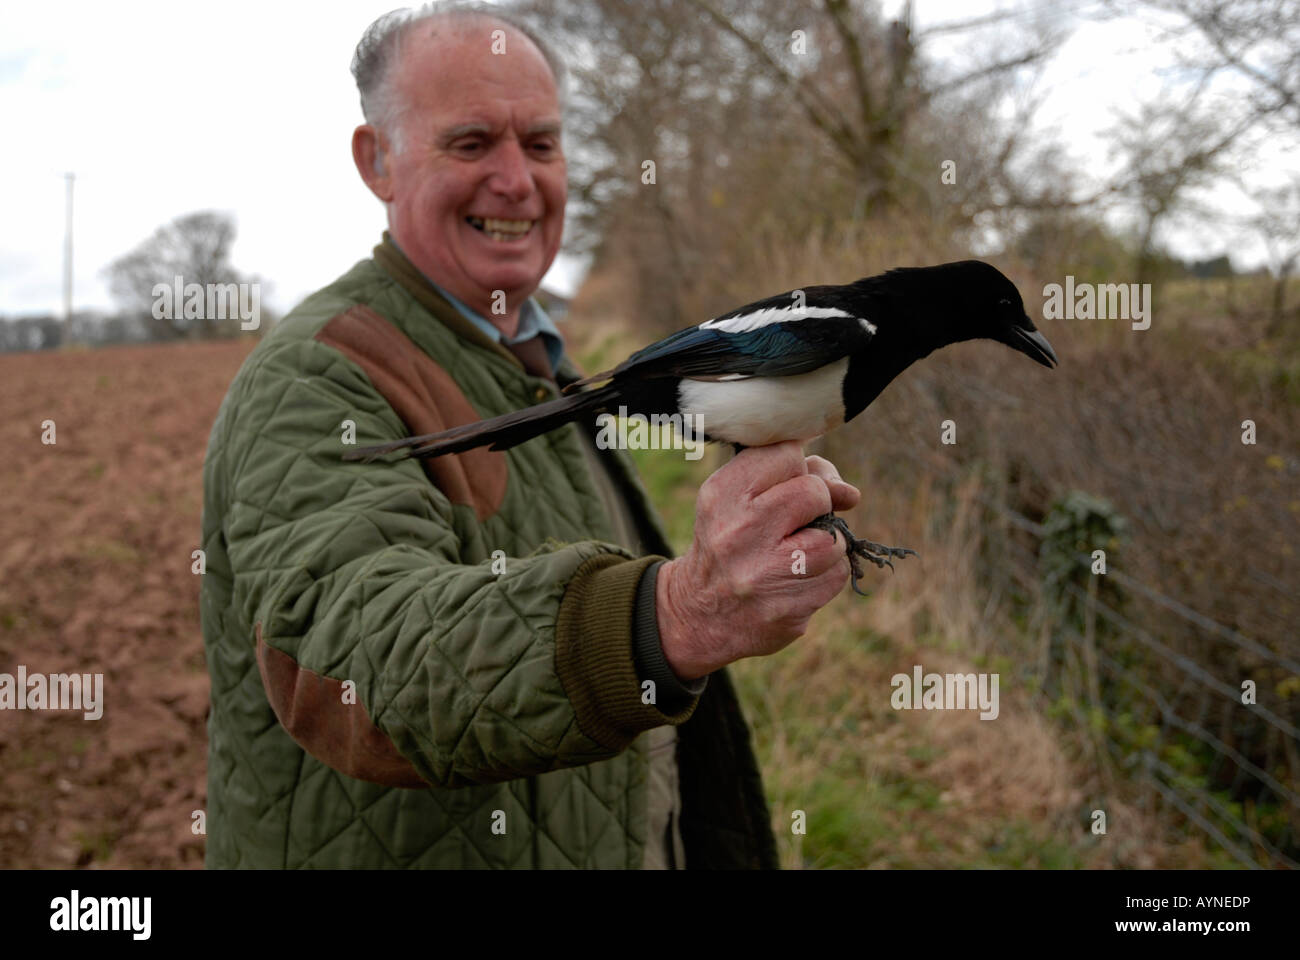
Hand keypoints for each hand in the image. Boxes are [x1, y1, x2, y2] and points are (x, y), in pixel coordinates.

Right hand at [655, 441, 860, 680]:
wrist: (700, 615)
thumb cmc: (730, 543)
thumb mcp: (739, 498)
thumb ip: (793, 477)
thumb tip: (850, 494)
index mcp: (721, 495)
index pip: (787, 454)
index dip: (795, 469)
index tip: (778, 489)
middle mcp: (738, 532)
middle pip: (815, 492)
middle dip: (816, 504)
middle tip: (790, 524)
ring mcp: (764, 575)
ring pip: (833, 538)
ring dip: (824, 543)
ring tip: (793, 555)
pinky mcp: (788, 609)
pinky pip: (836, 575)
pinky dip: (825, 575)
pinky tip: (796, 581)